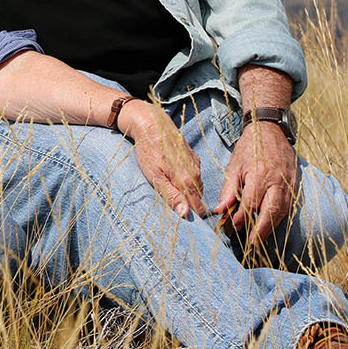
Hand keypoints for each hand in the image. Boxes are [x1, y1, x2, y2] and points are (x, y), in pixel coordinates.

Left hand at [120, 102, 204, 218]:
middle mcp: (195, 172)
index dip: (194, 216)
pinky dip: (188, 179)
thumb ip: (171, 196)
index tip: (189, 224)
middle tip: (178, 208)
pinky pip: (195, 174)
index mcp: (187, 180)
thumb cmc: (149, 152)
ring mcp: (195, 163)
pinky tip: (176, 177)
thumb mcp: (155, 177)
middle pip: (198, 196)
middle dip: (192, 205)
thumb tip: (185, 214)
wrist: (152, 124)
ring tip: (176, 193)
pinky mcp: (193, 156)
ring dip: (189, 191)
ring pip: (196, 185)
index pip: (198, 206)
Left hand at [214, 121, 298, 249]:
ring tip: (258, 240)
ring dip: (270, 228)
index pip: (250, 205)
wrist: (271, 130)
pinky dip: (279, 219)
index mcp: (260, 176)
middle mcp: (277, 182)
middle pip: (270, 213)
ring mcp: (289, 184)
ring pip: (281, 213)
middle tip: (250, 245)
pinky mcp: (295, 185)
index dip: (241, 219)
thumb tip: (219, 211)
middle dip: (260, 232)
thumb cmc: (249, 147)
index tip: (232, 227)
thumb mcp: (234, 166)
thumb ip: (228, 190)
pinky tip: (269, 226)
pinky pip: (288, 206)